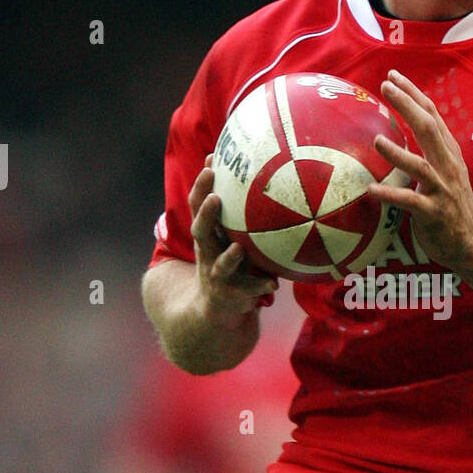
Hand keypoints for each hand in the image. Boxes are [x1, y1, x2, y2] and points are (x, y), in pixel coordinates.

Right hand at [188, 154, 277, 326]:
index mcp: (207, 235)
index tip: (211, 162)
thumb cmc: (230, 261)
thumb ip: (241, 213)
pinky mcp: (232, 296)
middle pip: (200, 231)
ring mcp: (217, 276)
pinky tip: (274, 284)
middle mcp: (207, 253)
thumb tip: (265, 171)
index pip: (198, 206)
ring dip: (229, 256)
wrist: (218, 310)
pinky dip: (260, 286)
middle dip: (206, 214)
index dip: (201, 186)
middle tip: (215, 197)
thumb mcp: (230, 237)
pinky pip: (248, 290)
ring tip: (239, 248)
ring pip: (220, 265)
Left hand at [370, 70, 472, 270]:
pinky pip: (410, 202)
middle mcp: (447, 166)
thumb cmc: (452, 206)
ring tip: (376, 140)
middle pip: (428, 129)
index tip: (394, 76)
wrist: (472, 242)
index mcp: (449, 154)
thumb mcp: (445, 172)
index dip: (414, 95)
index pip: (432, 116)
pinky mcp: (433, 213)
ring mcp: (441, 189)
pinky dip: (390, 195)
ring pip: (420, 166)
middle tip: (386, 86)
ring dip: (397, 153)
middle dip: (407, 106)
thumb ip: (430, 151)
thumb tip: (406, 131)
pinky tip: (371, 189)